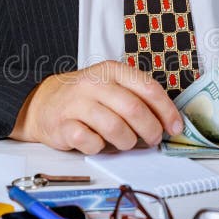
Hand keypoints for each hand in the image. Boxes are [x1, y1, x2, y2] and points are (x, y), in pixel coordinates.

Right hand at [9, 61, 183, 153]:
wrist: (44, 102)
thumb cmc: (87, 97)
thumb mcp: (112, 86)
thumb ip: (137, 98)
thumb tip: (167, 122)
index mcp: (112, 71)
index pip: (148, 88)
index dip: (166, 110)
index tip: (175, 127)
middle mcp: (94, 84)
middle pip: (133, 109)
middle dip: (150, 129)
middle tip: (153, 140)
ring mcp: (76, 104)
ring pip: (114, 127)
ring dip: (127, 141)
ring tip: (126, 143)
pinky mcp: (63, 125)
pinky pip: (90, 141)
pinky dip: (99, 147)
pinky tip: (99, 143)